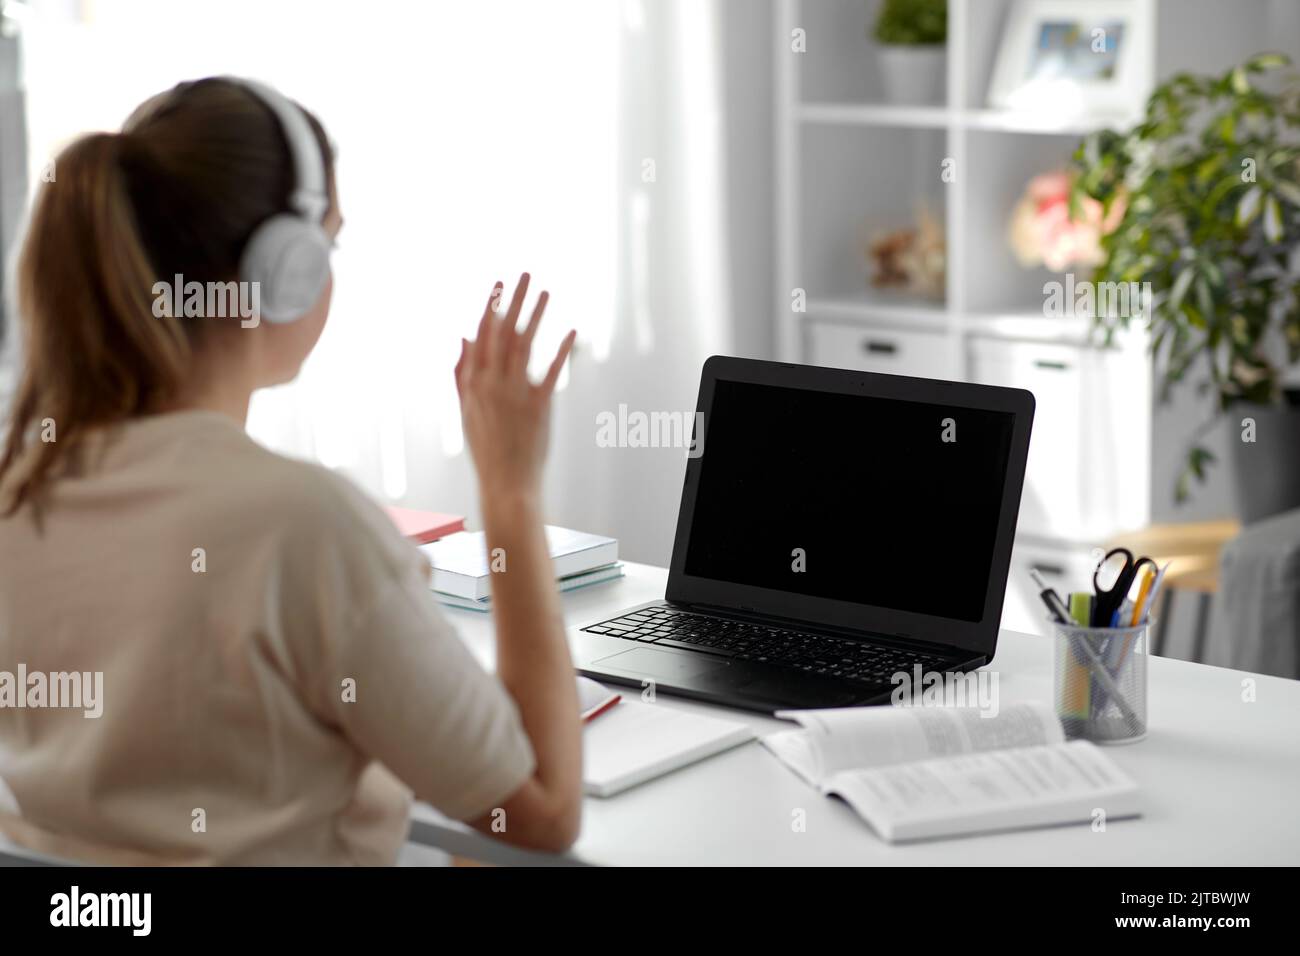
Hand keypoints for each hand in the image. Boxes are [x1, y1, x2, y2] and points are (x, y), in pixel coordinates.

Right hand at [455, 273, 575, 501]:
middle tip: (524, 273)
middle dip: (513, 300)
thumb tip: (463, 336)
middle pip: (502, 333)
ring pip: (524, 345)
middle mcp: (491, 384)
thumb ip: (461, 372)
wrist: (505, 483)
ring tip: (545, 291)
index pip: (481, 336)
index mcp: (472, 383)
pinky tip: (572, 330)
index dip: (490, 307)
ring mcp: (514, 394)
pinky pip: (550, 372)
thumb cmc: (486, 448)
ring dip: (535, 315)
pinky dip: (561, 350)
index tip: (498, 283)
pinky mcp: (538, 407)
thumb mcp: (466, 410)